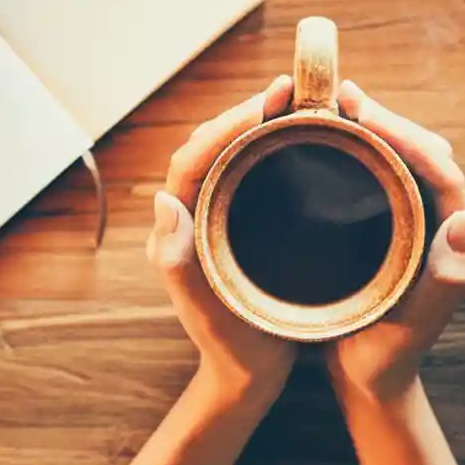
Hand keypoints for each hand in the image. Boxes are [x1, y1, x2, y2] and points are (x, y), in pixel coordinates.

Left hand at [148, 74, 296, 396]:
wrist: (248, 376)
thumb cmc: (229, 345)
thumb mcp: (205, 308)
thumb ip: (177, 260)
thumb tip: (162, 199)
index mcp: (179, 225)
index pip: (194, 158)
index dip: (226, 125)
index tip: (264, 103)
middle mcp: (194, 212)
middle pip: (212, 145)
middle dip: (244, 112)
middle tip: (287, 89)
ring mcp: (218, 216)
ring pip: (232, 154)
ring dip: (259, 123)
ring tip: (296, 100)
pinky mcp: (241, 222)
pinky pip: (251, 172)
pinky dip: (272, 146)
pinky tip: (302, 136)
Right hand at [326, 80, 464, 401]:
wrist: (370, 381)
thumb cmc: (387, 356)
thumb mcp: (412, 324)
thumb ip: (446, 278)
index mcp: (459, 245)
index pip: (442, 173)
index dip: (407, 136)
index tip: (364, 112)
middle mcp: (446, 228)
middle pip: (426, 155)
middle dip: (389, 120)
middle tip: (345, 95)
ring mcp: (422, 225)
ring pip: (407, 160)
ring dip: (378, 128)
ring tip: (339, 104)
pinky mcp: (398, 227)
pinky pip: (388, 175)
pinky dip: (366, 148)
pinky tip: (336, 135)